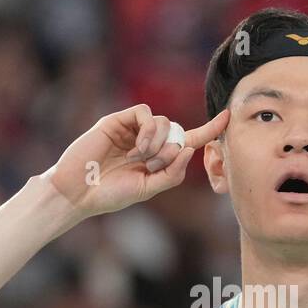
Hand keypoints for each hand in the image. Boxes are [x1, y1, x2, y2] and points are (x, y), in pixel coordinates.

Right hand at [41, 104, 228, 217]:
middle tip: (151, 165)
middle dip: (170, 151)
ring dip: (159, 143)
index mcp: (158, 158)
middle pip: (177, 131)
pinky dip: (148, 130)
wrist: (79, 191)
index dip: (209, 129)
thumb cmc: (110, 194)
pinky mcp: (119, 120)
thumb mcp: (148, 189)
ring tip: (140, 158)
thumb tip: (190, 149)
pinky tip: (137, 147)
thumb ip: (172, 173)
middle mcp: (148, 141)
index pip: (189, 139)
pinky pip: (146, 113)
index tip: (229, 116)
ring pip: (164, 122)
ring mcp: (133, 129)